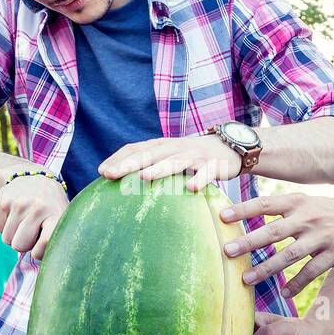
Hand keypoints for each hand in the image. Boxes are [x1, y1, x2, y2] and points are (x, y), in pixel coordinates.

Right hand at [0, 173, 69, 259]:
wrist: (34, 176)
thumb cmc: (51, 207)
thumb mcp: (61, 219)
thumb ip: (57, 240)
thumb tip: (51, 267)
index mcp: (56, 214)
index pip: (42, 246)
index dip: (38, 253)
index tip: (39, 249)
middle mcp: (37, 207)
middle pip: (19, 246)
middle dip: (23, 243)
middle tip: (31, 231)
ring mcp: (19, 202)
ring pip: (7, 239)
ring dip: (14, 235)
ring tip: (24, 222)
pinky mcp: (3, 200)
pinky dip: (5, 226)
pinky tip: (15, 214)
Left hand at [98, 135, 241, 191]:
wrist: (231, 148)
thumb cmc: (194, 157)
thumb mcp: (172, 158)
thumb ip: (152, 166)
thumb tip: (125, 184)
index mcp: (162, 145)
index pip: (136, 148)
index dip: (118, 158)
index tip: (101, 171)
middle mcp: (176, 147)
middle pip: (150, 154)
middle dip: (129, 164)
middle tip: (110, 174)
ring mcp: (195, 155)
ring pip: (175, 161)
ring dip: (160, 169)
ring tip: (145, 177)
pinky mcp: (214, 164)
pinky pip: (207, 172)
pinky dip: (200, 179)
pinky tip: (191, 188)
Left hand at [221, 192, 333, 297]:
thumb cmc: (331, 211)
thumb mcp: (307, 202)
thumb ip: (283, 208)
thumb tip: (249, 211)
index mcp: (298, 203)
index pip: (265, 204)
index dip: (243, 209)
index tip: (221, 217)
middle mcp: (308, 218)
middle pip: (273, 231)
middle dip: (248, 242)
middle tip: (226, 252)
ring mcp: (322, 237)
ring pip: (289, 255)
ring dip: (266, 269)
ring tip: (246, 280)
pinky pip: (312, 271)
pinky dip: (297, 284)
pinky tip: (284, 295)